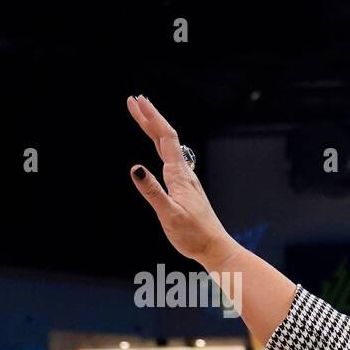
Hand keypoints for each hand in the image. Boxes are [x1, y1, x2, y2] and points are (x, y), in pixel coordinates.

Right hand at [127, 95, 238, 265]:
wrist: (215, 249)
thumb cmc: (194, 236)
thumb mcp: (169, 215)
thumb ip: (153, 192)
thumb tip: (135, 169)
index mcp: (179, 176)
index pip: (165, 138)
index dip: (151, 118)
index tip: (137, 100)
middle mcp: (184, 174)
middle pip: (166, 138)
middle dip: (150, 118)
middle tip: (134, 100)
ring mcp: (186, 181)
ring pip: (168, 148)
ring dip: (154, 130)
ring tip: (142, 117)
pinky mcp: (185, 189)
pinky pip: (170, 160)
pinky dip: (161, 147)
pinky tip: (160, 149)